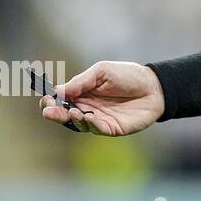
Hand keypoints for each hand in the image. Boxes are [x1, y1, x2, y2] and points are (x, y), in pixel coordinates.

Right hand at [40, 61, 165, 135]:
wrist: (155, 86)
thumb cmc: (129, 75)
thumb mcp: (103, 71)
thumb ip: (81, 81)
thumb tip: (58, 90)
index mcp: (83, 92)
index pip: (61, 99)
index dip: (51, 100)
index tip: (45, 99)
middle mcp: (87, 107)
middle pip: (65, 114)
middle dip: (54, 113)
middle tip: (48, 111)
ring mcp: (98, 119)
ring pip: (78, 124)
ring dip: (72, 119)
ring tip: (73, 111)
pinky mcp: (111, 128)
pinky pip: (96, 129)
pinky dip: (90, 124)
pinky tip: (87, 117)